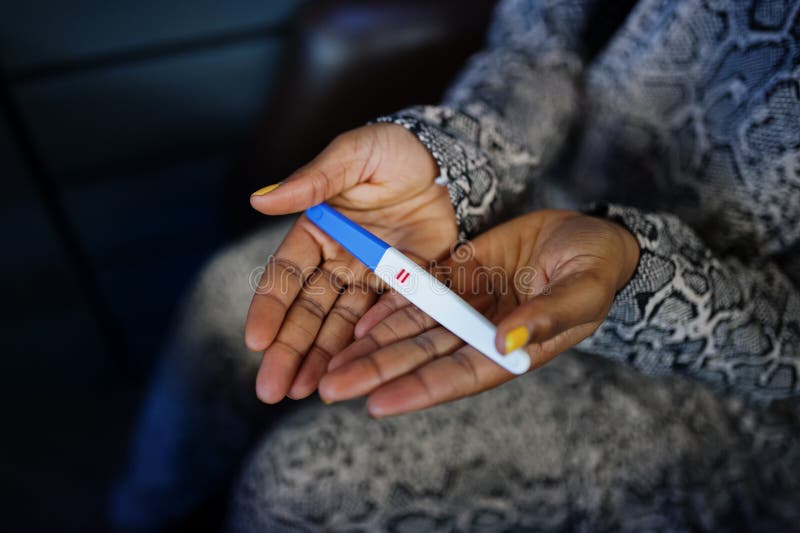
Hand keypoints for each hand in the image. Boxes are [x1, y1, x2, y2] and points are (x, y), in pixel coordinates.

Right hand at [245, 123, 458, 402]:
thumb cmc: (394, 150)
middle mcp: (337, 260)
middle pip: (306, 311)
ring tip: (299, 394)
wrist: (449, 162)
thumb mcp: (353, 155)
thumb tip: (259, 199)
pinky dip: (362, 350)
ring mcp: (368, 278)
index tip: (255, 341)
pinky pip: (379, 323)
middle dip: (287, 350)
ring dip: (318, 360)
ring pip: (338, 326)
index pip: (285, 274)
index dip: (269, 307)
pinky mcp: (401, 288)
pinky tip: (346, 377)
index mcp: (316, 230)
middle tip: (270, 389)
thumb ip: (312, 180)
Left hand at [318, 210, 639, 416]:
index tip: (376, 405)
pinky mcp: (458, 275)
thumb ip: (548, 318)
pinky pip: (419, 292)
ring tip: (330, 359)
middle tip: (331, 388)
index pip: (459, 375)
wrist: (589, 233)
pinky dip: (390, 304)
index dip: (418, 390)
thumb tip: (507, 345)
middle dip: (377, 372)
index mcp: (513, 350)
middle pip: (422, 357)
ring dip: (373, 344)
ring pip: (412, 328)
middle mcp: (480, 333)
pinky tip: (359, 318)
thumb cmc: (596, 267)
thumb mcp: (583, 290)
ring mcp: (466, 305)